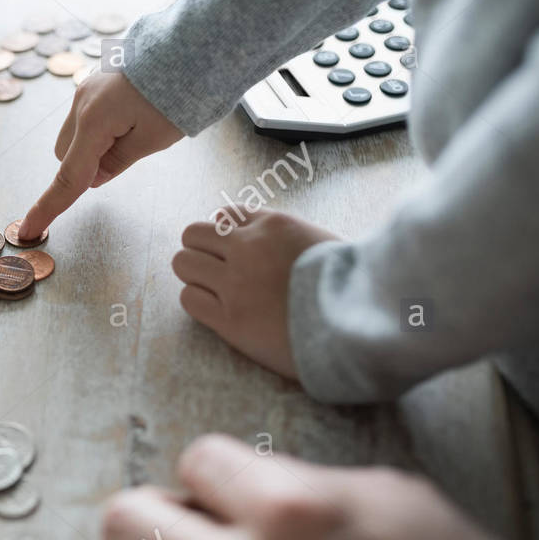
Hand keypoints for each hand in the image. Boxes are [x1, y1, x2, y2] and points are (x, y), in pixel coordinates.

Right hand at [17, 71, 182, 239]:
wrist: (189, 45)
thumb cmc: (176, 91)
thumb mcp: (153, 139)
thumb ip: (116, 163)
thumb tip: (94, 177)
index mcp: (93, 121)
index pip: (68, 177)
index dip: (49, 207)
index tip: (29, 229)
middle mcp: (81, 103)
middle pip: (66, 155)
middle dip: (84, 167)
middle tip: (125, 156)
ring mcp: (85, 89)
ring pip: (74, 136)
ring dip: (92, 147)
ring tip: (133, 132)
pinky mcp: (95, 82)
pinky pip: (85, 117)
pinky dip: (98, 129)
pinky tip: (129, 117)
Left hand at [171, 209, 335, 380]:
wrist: (355, 325)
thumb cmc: (350, 286)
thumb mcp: (324, 242)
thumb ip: (290, 237)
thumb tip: (265, 236)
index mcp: (274, 225)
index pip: (226, 214)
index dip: (224, 233)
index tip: (233, 249)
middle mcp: (248, 248)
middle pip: (193, 234)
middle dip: (201, 251)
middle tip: (217, 272)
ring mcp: (235, 283)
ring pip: (183, 263)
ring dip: (195, 275)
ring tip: (215, 291)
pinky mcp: (229, 319)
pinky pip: (189, 299)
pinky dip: (198, 302)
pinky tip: (218, 312)